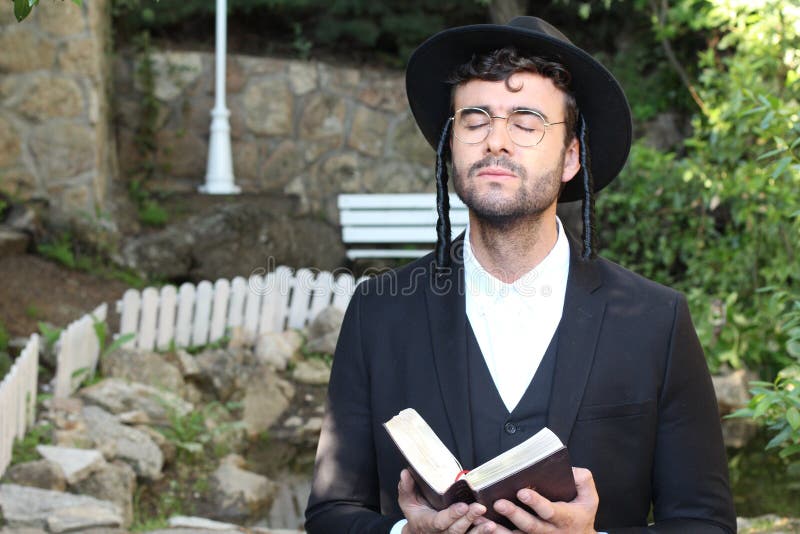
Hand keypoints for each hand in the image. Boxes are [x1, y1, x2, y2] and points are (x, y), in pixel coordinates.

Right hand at [398, 468, 486, 533]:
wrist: (418, 532)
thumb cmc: (415, 513)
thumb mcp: (407, 500)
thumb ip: (406, 487)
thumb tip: (405, 472)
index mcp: (427, 523)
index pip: (440, 521)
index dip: (452, 515)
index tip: (462, 506)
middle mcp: (440, 533)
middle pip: (455, 529)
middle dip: (468, 519)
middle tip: (480, 508)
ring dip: (479, 531)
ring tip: (491, 524)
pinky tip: (492, 528)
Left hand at [474, 467, 598, 533]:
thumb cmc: (582, 514)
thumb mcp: (590, 497)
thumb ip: (583, 480)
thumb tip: (570, 469)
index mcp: (565, 518)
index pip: (550, 510)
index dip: (536, 502)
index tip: (522, 491)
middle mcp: (550, 532)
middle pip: (530, 526)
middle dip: (514, 514)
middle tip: (498, 503)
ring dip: (498, 530)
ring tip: (480, 519)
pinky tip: (481, 527)